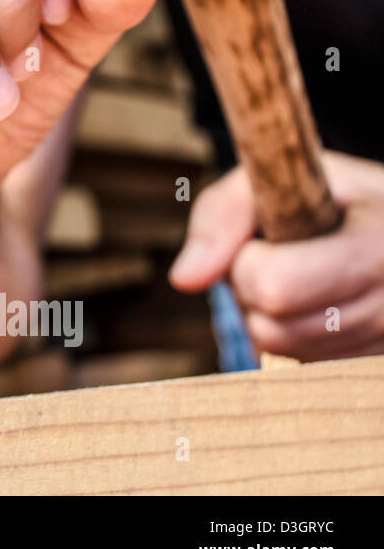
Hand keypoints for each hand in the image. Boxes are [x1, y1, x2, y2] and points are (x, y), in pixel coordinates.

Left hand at [170, 151, 383, 360]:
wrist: (376, 220)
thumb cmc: (314, 195)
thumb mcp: (271, 181)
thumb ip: (221, 218)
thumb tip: (184, 280)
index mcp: (376, 245)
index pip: (276, 285)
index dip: (246, 261)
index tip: (266, 237)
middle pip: (272, 328)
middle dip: (251, 293)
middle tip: (276, 258)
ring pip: (280, 352)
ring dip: (266, 317)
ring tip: (296, 277)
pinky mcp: (370, 363)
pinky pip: (297, 368)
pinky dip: (287, 338)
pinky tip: (309, 304)